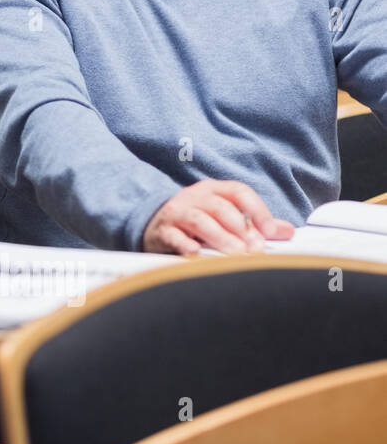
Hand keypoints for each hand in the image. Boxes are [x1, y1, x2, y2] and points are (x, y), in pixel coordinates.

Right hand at [142, 180, 295, 254]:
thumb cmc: (196, 221)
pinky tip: (196, 253)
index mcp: (214, 190)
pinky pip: (174, 235)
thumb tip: (287, 231)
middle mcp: (195, 197)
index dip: (257, 210)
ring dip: (219, 237)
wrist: (155, 224)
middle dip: (240, 228)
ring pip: (199, 220)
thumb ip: (255, 224)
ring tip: (235, 254)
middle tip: (255, 249)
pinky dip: (185, 244)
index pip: (238, 192)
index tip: (269, 231)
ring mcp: (177, 212)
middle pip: (219, 207)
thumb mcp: (225, 217)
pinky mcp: (162, 230)